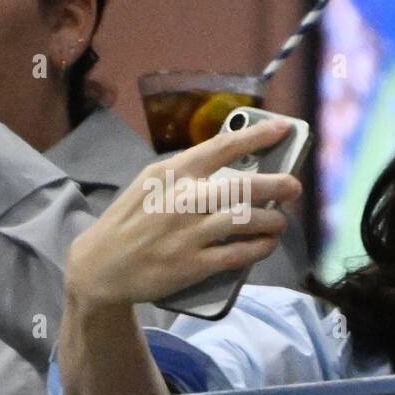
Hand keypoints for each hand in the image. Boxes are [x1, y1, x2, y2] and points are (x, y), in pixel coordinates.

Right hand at [65, 120, 301, 306]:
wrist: (101, 266)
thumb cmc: (132, 220)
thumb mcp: (150, 184)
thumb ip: (187, 174)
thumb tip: (237, 168)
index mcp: (171, 173)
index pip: (221, 147)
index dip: (257, 136)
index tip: (284, 128)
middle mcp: (181, 200)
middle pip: (243, 187)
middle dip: (278, 185)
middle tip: (294, 187)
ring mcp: (187, 233)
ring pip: (246, 221)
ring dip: (273, 221)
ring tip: (280, 221)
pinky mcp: (192, 264)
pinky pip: (239, 254)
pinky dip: (260, 248)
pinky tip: (268, 244)